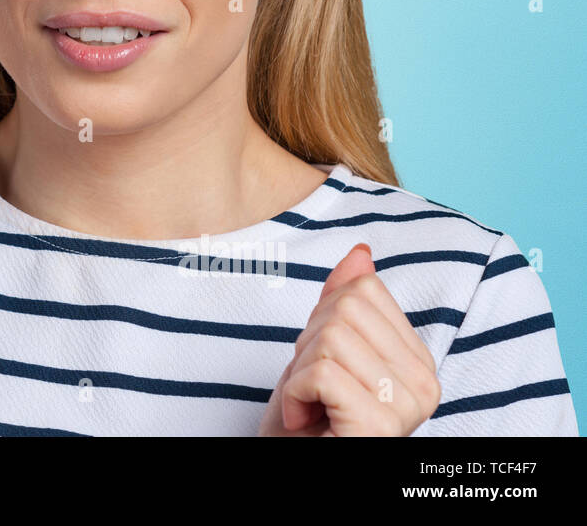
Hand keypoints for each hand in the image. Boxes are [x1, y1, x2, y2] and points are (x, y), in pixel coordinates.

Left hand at [258, 243, 440, 435]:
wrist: (293, 465)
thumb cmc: (305, 421)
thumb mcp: (317, 351)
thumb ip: (341, 303)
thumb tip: (361, 253)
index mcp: (417, 360)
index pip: (363, 291)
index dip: (321, 322)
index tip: (323, 367)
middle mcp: (425, 383)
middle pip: (344, 310)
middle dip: (308, 345)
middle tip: (314, 390)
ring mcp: (408, 406)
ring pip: (330, 338)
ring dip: (300, 372)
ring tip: (312, 406)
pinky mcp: (382, 424)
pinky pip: (321, 371)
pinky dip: (296, 395)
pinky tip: (306, 422)